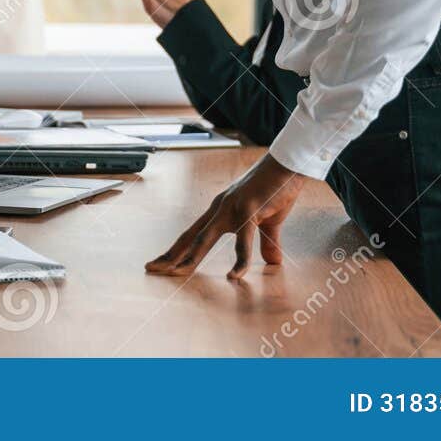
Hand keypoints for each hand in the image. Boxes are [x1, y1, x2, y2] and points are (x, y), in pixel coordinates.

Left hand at [146, 155, 306, 279]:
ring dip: (190, 257)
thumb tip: (272, 262)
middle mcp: (219, 210)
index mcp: (219, 212)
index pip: (191, 234)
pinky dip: (239, 260)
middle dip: (170, 255)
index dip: (176, 250)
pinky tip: (234, 276)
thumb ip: (266, 242)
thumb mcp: (269, 221)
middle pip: (189, 237)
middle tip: (151, 269)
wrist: (288, 164)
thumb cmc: (276, 189)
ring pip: (205, 239)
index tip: (160, 264)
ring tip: (177, 274)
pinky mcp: (249, 209)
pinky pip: (243, 240)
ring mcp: (231, 209)